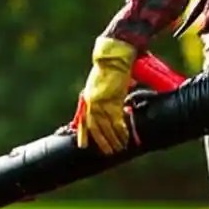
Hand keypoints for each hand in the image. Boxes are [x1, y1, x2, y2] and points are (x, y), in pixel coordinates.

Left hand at [77, 36, 135, 154]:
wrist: (114, 56)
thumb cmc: (109, 67)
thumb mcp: (97, 84)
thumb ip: (99, 96)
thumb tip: (109, 105)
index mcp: (87, 98)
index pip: (83, 120)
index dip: (83, 134)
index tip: (83, 146)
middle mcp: (92, 102)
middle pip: (95, 128)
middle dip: (102, 142)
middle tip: (108, 152)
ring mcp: (102, 102)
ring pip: (106, 127)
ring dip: (113, 139)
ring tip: (118, 148)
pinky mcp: (114, 99)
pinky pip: (117, 120)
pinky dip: (121, 130)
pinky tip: (125, 138)